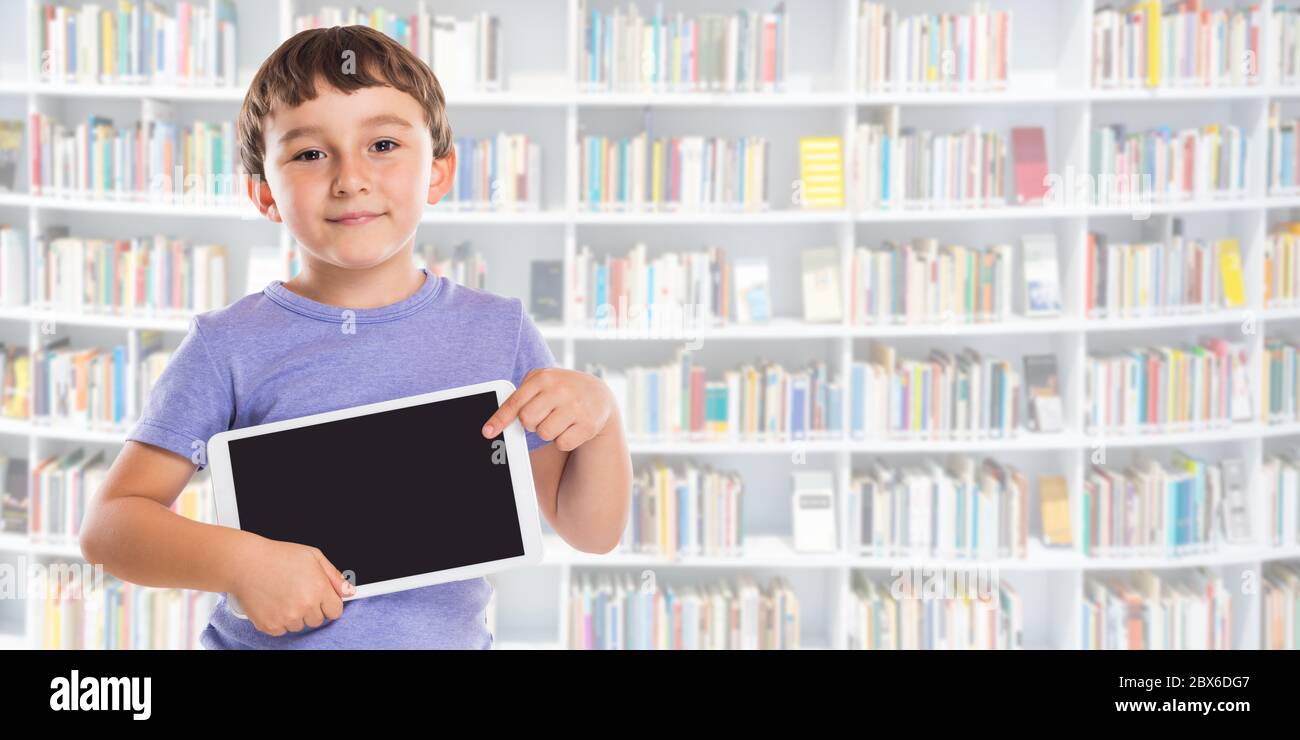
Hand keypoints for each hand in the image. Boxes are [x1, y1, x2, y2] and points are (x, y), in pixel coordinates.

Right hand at [227, 533, 353, 636]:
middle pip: (318, 620)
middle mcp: (304, 606)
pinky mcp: (270, 625)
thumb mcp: (313, 556)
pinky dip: (279, 620)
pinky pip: (282, 630)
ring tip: (283, 595)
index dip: (329, 604)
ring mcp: (287, 618)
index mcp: (319, 589)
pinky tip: (274, 602)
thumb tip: (349, 591)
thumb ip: (334, 576)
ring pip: (300, 626)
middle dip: (311, 608)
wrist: (245, 563)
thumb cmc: (278, 557)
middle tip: (298, 592)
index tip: (322, 598)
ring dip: (295, 615)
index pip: (336, 611)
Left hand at [483, 368, 615, 451]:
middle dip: (531, 423)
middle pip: (528, 420)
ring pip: (544, 433)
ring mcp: (576, 407)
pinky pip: (562, 443)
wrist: (598, 394)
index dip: (499, 419)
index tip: (488, 432)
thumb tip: (496, 423)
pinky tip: (571, 426)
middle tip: (543, 416)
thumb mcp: (542, 382)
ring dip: (548, 431)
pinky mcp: (588, 424)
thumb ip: (521, 396)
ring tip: (559, 419)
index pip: (515, 402)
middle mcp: (560, 390)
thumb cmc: (561, 389)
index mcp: (544, 377)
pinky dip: (563, 439)